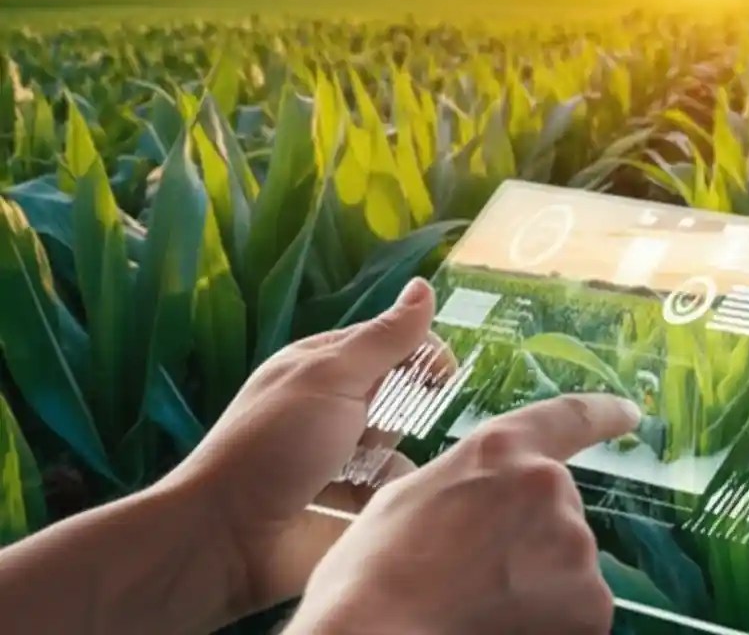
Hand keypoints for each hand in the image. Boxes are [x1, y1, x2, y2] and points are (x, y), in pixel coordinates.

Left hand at [163, 277, 449, 616]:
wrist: (228, 539)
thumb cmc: (274, 444)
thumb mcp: (331, 378)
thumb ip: (384, 339)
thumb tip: (424, 286)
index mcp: (322, 367)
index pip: (388, 343)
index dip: (420, 352)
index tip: (443, 376)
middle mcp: (334, 409)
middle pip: (400, 396)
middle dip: (409, 411)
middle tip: (382, 430)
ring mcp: (343, 460)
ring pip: (402, 448)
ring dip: (397, 460)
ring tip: (373, 477)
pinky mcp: (351, 506)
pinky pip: (394, 493)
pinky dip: (393, 499)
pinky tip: (378, 509)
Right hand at [286, 392, 642, 634]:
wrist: (376, 634)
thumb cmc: (374, 574)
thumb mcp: (408, 497)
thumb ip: (463, 483)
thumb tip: (474, 500)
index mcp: (502, 449)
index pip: (570, 417)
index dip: (605, 414)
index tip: (630, 414)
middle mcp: (549, 486)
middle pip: (557, 512)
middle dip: (530, 540)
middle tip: (476, 571)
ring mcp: (574, 546)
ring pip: (567, 565)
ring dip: (539, 583)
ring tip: (481, 603)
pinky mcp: (591, 603)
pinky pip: (577, 610)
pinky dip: (552, 621)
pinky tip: (504, 625)